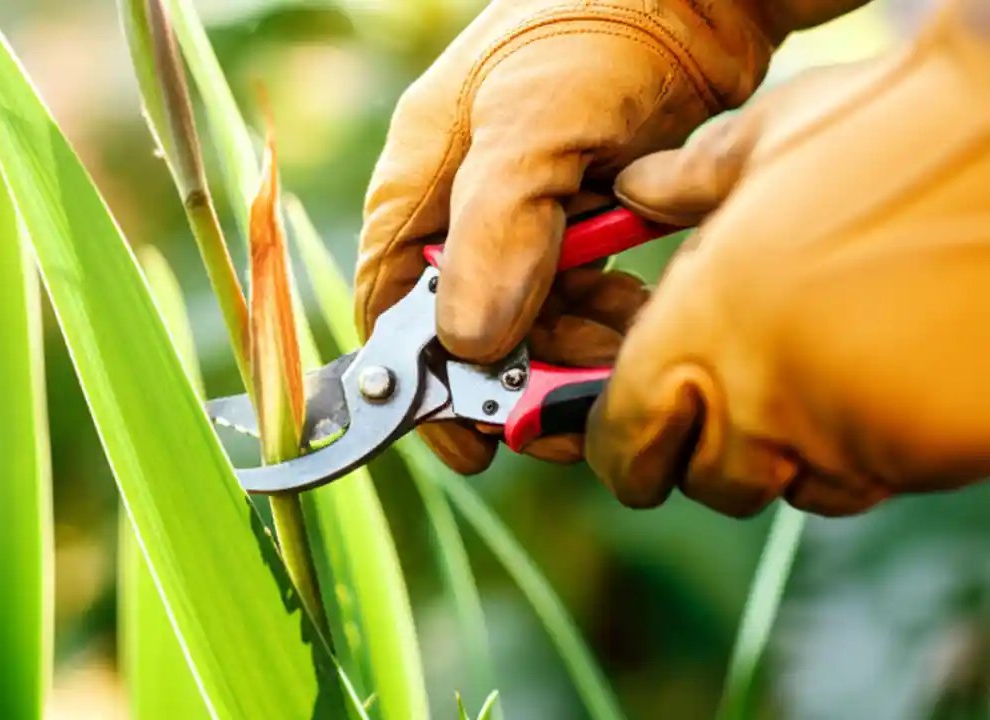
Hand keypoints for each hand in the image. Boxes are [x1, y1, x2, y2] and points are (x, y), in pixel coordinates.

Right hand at [353, 0, 792, 473]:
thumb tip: (467, 341)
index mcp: (418, 182)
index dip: (421, 385)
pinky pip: (578, 297)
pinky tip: (635, 305)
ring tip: (623, 337)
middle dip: (519, 370)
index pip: (391, 307)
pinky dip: (605, 318)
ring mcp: (522, 216)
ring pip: (529, 323)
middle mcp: (461, 208)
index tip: (471, 444)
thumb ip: (496, 229)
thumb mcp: (533, 123)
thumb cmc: (597, 28)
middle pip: (466, 329)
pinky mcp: (578, 220)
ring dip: (575, 347)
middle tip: (571, 400)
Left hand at [587, 0, 989, 516]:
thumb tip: (639, 191)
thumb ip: (692, 180)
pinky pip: (872, 480)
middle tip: (724, 406)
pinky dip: (864, 455)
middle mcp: (762, 395)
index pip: (623, 437)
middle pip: (703, 481)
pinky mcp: (925, 455)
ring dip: (786, 456)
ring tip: (814, 383)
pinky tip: (879, 391)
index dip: (616, 442)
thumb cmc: (904, 131)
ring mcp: (847, 434)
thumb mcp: (777, 135)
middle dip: (702, 454)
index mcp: (704, 322)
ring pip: (789, 489)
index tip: (621, 437)